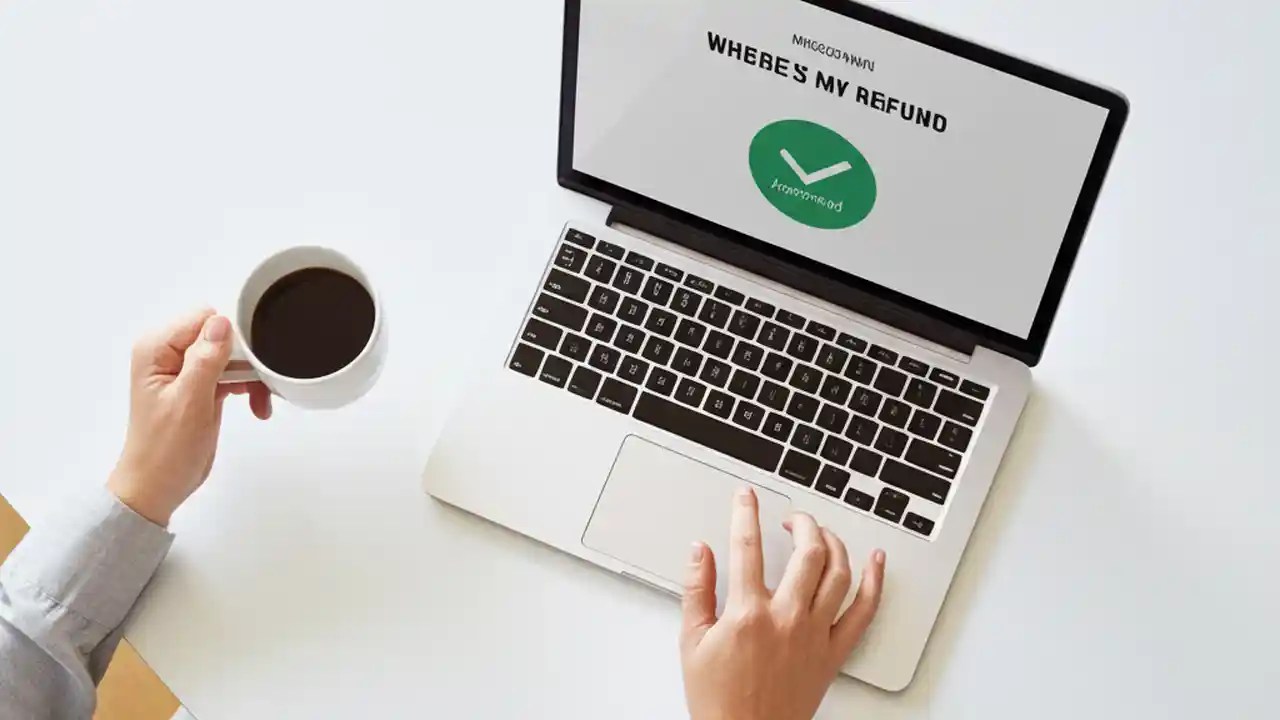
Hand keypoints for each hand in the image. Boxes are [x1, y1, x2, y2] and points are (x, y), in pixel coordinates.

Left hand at [107, 309, 271, 525]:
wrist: (158, 486)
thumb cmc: (165, 450)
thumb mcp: (189, 402)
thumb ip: (205, 360)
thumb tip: (222, 323)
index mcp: (156, 350)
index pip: (203, 319)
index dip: (232, 336)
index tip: (251, 360)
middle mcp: (169, 354)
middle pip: (221, 334)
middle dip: (246, 359)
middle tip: (261, 385)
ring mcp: (186, 370)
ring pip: (231, 354)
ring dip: (251, 375)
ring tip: (260, 402)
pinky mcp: (201, 385)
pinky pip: (232, 373)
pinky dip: (248, 387)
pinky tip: (257, 405)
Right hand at [680, 488, 885, 719]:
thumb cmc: (719, 700)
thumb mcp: (692, 642)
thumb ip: (696, 590)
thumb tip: (699, 551)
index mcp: (748, 613)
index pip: (748, 547)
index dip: (746, 513)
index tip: (747, 496)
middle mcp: (787, 618)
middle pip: (806, 551)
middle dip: (801, 521)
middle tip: (791, 515)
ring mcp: (815, 634)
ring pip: (838, 573)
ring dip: (833, 542)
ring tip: (821, 532)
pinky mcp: (834, 653)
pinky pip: (864, 612)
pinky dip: (875, 582)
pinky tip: (876, 562)